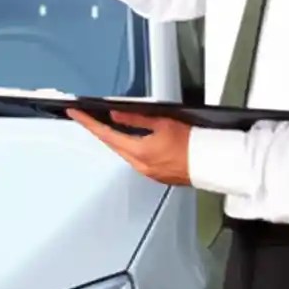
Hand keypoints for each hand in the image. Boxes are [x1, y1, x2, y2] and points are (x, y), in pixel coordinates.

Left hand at [66, 110, 191, 185]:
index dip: (87, 122)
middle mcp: (140, 165)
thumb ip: (136, 118)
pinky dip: (129, 147)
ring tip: (105, 125)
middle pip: (112, 145)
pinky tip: (130, 139)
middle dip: (99, 130)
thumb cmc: (193, 143)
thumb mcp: (163, 122)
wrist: (213, 163)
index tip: (75, 113)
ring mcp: (147, 172)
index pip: (105, 135)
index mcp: (140, 152)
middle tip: (87, 117)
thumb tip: (115, 114)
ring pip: (124, 152)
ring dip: (115, 139)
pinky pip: (136, 159)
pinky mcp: (156, 175)